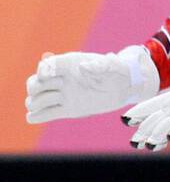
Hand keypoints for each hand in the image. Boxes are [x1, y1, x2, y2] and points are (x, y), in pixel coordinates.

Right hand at [25, 46, 159, 123]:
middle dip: (38, 88)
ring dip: (36, 103)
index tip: (47, 75)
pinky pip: (44, 114)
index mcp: (68, 65)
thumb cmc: (116, 71)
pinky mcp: (67, 109)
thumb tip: (84, 67)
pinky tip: (34, 117)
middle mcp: (60, 80)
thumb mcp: (111, 66)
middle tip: (60, 90)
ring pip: (35, 99)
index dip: (42, 71)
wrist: (123, 86)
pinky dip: (36, 116)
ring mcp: (62, 95)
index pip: (45, 66)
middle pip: (34, 83)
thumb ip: (99, 65)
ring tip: (56, 102)